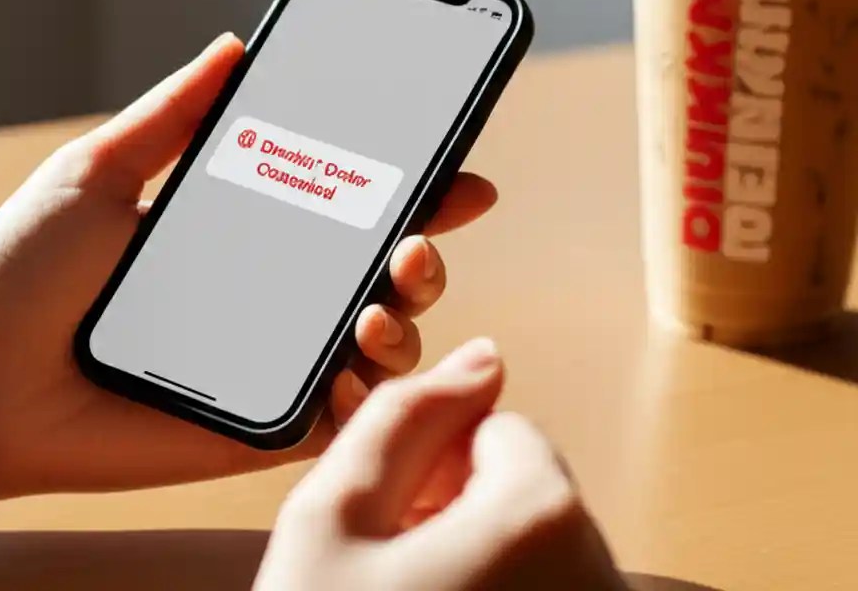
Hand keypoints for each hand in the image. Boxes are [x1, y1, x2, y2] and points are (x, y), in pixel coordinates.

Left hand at [0, 34, 497, 499]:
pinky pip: (342, 419)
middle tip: (416, 242)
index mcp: (238, 235)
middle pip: (381, 275)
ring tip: (376, 305)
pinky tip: (355, 366)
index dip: (411, 190)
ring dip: (407, 322)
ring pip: (380, 346)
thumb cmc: (22, 276)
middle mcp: (266, 298)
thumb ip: (171, 115)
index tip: (455, 170)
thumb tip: (234, 46)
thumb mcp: (98, 174)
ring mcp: (269, 364)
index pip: (344, 208)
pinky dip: (370, 396)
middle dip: (426, 253)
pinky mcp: (260, 428)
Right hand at [255, 339, 625, 590]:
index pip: (498, 430)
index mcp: (539, 516)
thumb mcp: (327, 520)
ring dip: (477, 566)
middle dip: (459, 517)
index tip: (390, 525)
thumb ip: (402, 417)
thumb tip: (478, 357)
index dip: (429, 469)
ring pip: (537, 554)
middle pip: (528, 495)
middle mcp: (599, 573)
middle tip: (387, 576)